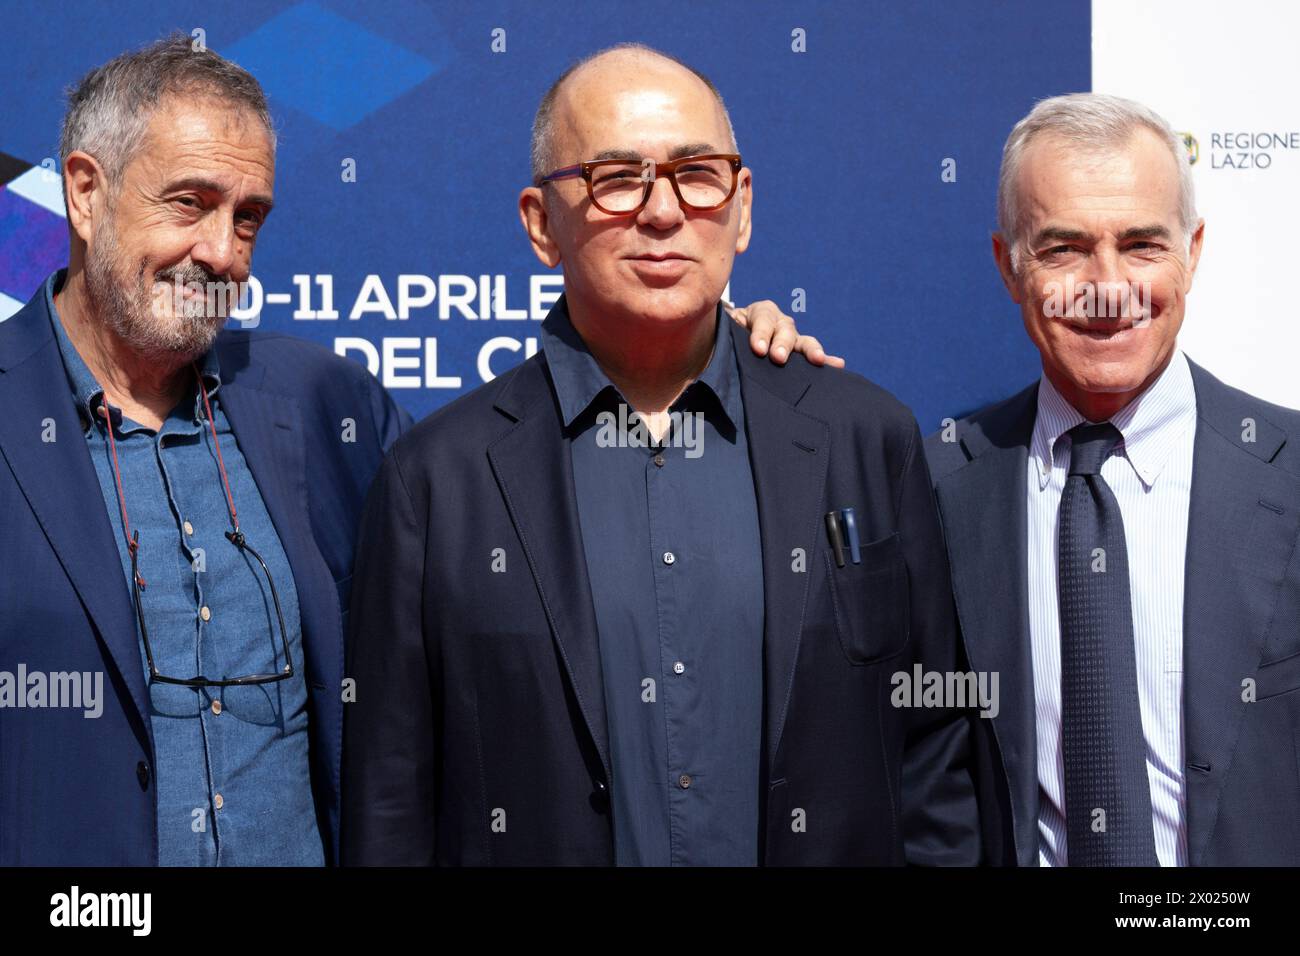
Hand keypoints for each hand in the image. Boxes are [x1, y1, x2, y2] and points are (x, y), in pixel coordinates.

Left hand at [724, 299, 845, 367]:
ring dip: (809, 350)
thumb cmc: (724, 337)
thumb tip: (708, 333)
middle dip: (783, 343)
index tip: (758, 349)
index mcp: (759, 313)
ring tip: (817, 360)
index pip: (763, 318)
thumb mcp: (721, 330)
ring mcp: (791, 338)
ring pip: (802, 341)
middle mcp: (779, 323)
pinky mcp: (798, 354)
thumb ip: (720, 332)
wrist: (728, 346)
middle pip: (785, 329)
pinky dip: (825, 360)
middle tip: (778, 358)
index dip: (761, 333)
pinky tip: (837, 365)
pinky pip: (812, 356)